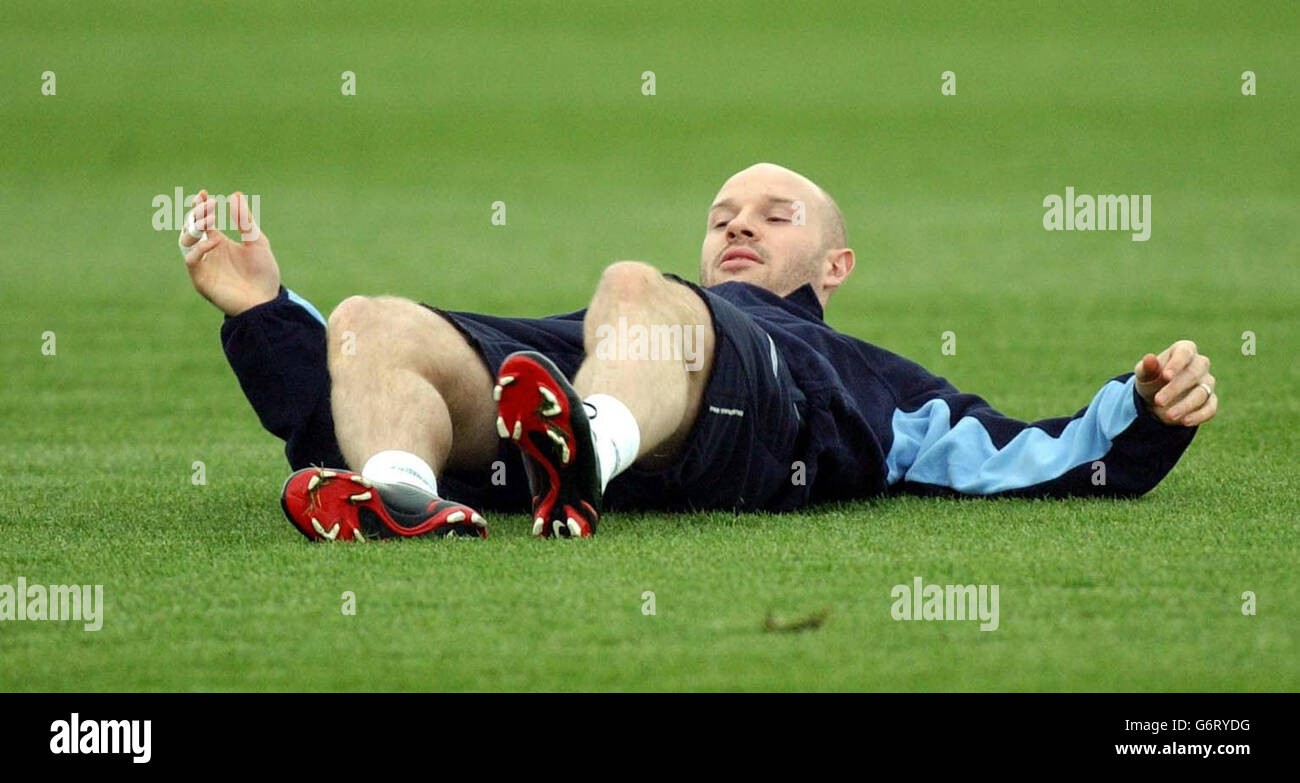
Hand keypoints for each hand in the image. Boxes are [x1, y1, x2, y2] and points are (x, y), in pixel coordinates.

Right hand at [179, 189, 280, 315]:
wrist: (265, 301)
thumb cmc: (263, 274)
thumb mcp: (257, 242)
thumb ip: (245, 221)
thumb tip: (235, 195)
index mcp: (218, 242)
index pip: (202, 220)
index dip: (199, 206)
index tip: (203, 193)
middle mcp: (207, 252)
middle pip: (190, 227)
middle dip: (197, 214)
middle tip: (209, 204)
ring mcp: (202, 265)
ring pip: (184, 241)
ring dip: (193, 227)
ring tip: (210, 218)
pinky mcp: (200, 279)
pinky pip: (191, 260)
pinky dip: (200, 248)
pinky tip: (215, 241)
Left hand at [1133, 340, 1216, 426]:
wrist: (1156, 399)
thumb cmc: (1151, 379)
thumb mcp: (1144, 374)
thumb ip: (1147, 367)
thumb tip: (1149, 358)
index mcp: (1184, 350)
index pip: (1185, 352)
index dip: (1176, 364)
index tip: (1165, 376)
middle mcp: (1200, 364)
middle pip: (1193, 374)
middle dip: (1175, 389)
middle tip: (1158, 401)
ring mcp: (1207, 383)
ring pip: (1202, 393)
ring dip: (1185, 405)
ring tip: (1168, 416)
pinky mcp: (1211, 401)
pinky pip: (1210, 408)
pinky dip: (1198, 416)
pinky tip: (1184, 422)